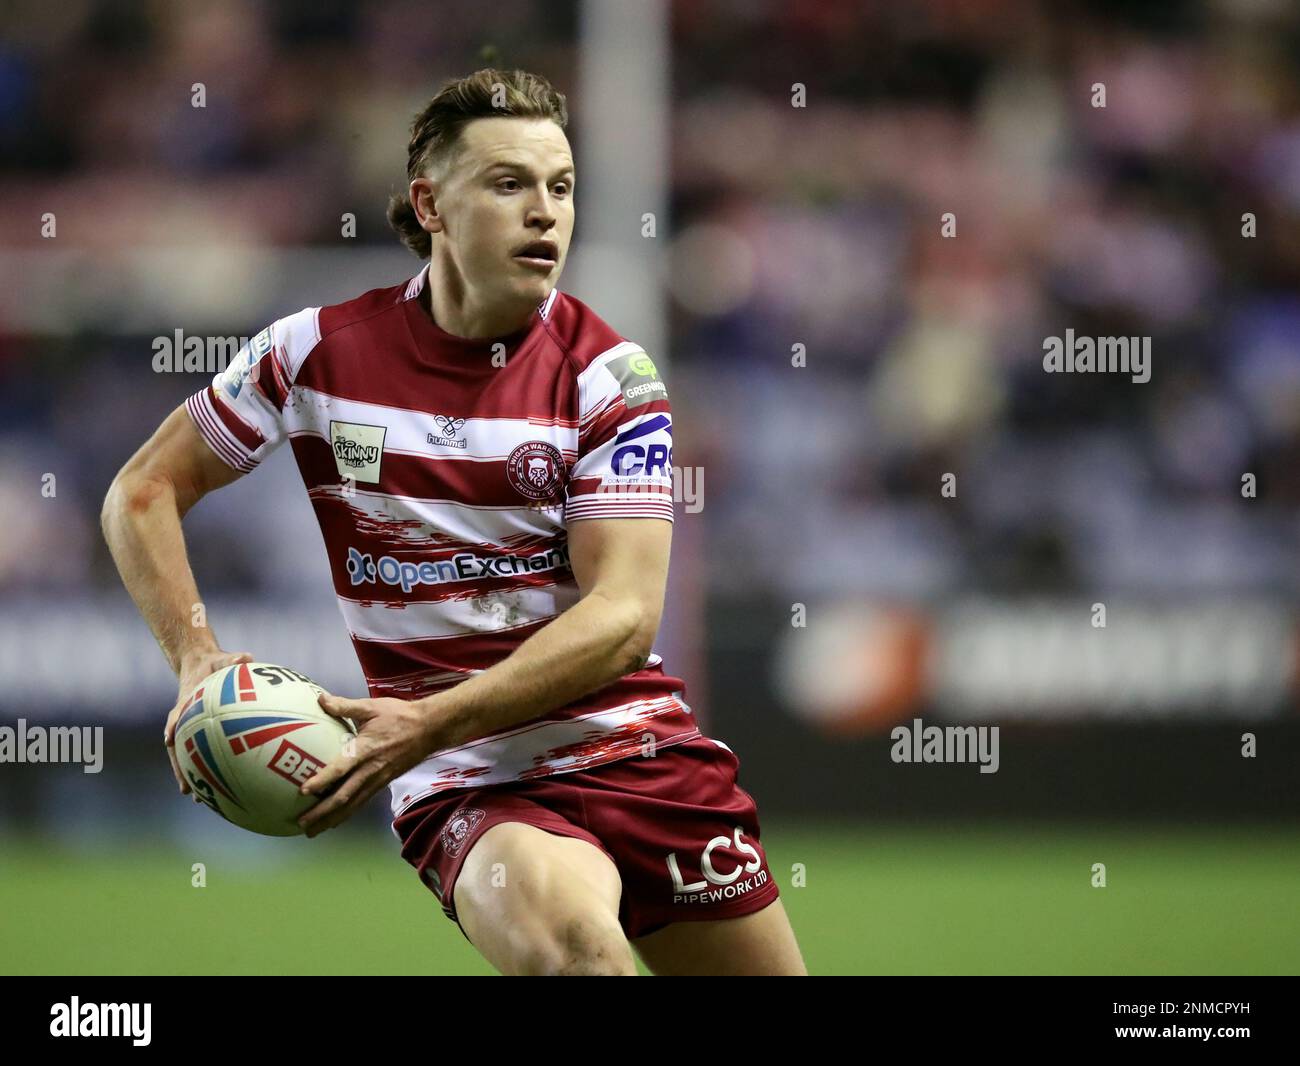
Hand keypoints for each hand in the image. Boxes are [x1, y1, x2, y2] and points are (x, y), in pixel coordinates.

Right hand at [165, 648, 254, 795]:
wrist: (202, 665)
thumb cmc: (215, 664)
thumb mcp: (223, 659)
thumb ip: (234, 659)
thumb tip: (246, 657)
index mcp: (186, 703)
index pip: (176, 718)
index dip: (172, 728)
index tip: (169, 741)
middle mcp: (184, 721)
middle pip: (178, 749)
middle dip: (181, 770)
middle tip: (187, 790)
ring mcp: (191, 730)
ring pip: (188, 758)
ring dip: (193, 778)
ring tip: (200, 801)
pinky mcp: (201, 735)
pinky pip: (205, 754)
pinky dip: (211, 769)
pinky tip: (224, 787)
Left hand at [297, 693, 441, 837]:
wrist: (429, 729)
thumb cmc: (400, 716)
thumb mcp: (371, 707)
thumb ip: (344, 706)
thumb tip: (320, 699)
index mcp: (365, 750)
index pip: (340, 770)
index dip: (322, 781)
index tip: (304, 791)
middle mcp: (370, 770)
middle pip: (343, 797)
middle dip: (322, 813)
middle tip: (301, 823)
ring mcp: (378, 780)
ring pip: (352, 805)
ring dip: (331, 819)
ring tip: (313, 831)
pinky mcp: (383, 784)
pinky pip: (361, 802)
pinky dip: (346, 814)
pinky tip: (335, 820)